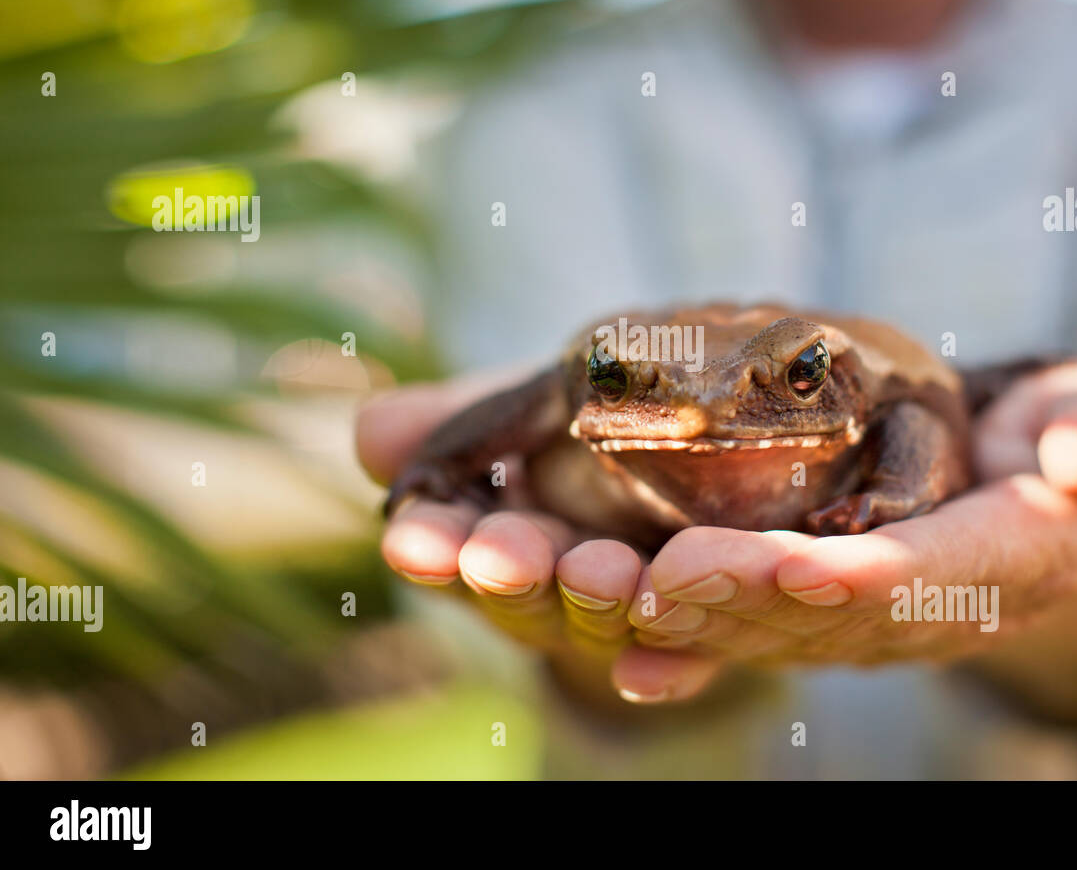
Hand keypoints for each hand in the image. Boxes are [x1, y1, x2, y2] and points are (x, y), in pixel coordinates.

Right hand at [355, 375, 724, 708]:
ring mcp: (625, 620)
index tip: (410, 535)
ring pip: (604, 623)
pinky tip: (657, 666)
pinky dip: (672, 666)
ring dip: (594, 601)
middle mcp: (554, 593)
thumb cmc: (587, 442)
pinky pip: (690, 659)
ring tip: (599, 568)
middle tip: (502, 553)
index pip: (450, 549)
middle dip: (512, 574)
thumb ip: (464, 422)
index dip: (430, 545)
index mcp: (497, 541)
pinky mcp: (700, 634)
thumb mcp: (530, 413)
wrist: (702, 466)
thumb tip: (371, 429)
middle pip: (525, 596)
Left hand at [619, 362, 1076, 720]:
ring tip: (623, 597)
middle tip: (665, 577)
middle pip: (833, 616)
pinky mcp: (827, 619)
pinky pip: (758, 641)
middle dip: (747, 600)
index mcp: (1013, 559)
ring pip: (782, 635)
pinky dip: (695, 657)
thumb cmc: (1072, 439)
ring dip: (702, 624)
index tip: (793, 562)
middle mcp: (933, 610)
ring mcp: (875, 623)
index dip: (865, 575)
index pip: (933, 575)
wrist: (1043, 497)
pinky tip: (631, 663)